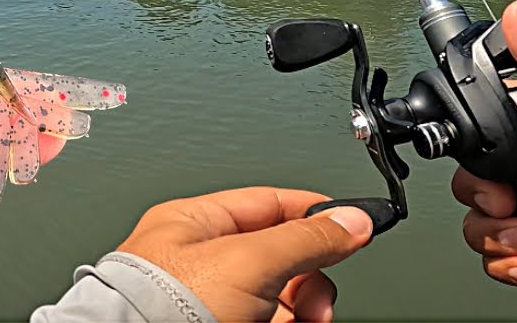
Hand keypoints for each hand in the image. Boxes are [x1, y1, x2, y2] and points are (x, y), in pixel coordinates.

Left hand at [116, 188, 372, 321]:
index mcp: (196, 224)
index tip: (354, 229)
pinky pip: (268, 322)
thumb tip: (352, 220)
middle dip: (309, 280)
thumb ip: (304, 238)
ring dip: (298, 311)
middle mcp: (201, 261)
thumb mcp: (248, 261)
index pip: (271, 204)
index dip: (315, 214)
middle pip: (281, 257)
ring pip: (279, 298)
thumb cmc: (163, 309)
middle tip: (317, 304)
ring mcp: (210, 302)